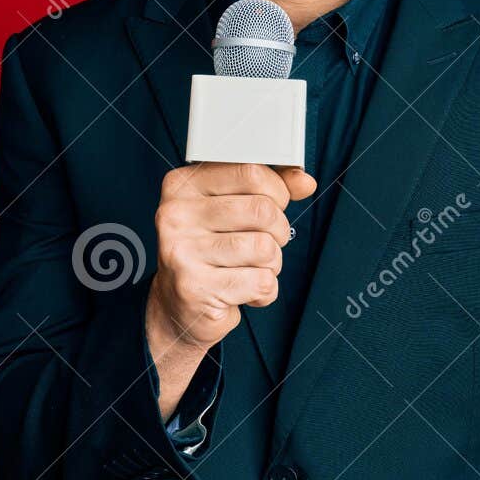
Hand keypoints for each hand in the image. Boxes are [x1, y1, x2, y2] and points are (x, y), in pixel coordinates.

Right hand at [146, 162, 316, 355]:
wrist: (177, 307)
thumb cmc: (209, 252)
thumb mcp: (233, 210)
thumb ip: (268, 189)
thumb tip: (304, 182)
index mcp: (182, 185)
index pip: (251, 173)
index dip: (278, 192)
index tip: (273, 207)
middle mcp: (176, 215)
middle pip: (262, 210)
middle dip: (278, 231)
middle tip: (263, 245)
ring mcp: (182, 252)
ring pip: (265, 248)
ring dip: (271, 265)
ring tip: (250, 269)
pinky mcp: (194, 288)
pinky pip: (260, 282)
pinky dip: (264, 291)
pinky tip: (244, 291)